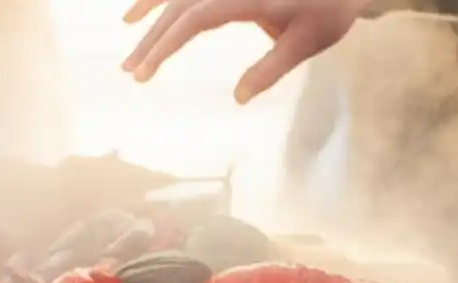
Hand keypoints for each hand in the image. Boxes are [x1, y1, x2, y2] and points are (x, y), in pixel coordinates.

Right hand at [121, 0, 370, 103]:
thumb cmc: (331, 9)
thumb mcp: (307, 42)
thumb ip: (270, 69)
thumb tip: (238, 99)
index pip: (194, 19)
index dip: (164, 44)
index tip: (144, 72)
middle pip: (180, 5)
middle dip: (151, 37)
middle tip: (129, 71)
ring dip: (152, 5)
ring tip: (126, 23)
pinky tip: (153, 3)